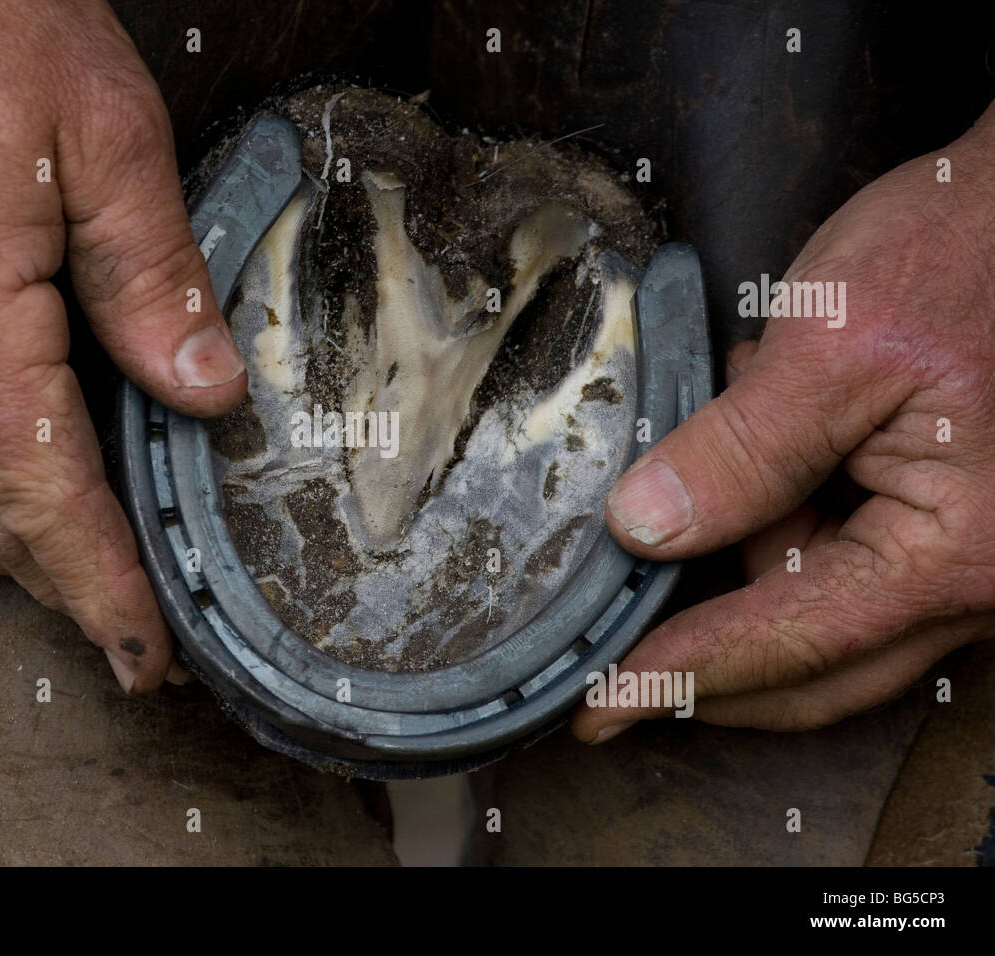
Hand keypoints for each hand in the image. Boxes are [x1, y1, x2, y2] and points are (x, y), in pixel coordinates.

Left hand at [573, 103, 994, 741]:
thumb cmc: (966, 248)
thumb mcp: (834, 344)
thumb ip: (739, 450)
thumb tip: (647, 530)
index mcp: (956, 550)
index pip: (787, 641)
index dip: (681, 676)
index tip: (600, 709)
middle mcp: (978, 577)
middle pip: (815, 666)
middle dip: (711, 657)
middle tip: (614, 654)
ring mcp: (969, 556)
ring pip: (823, 612)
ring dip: (749, 561)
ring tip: (735, 446)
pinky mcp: (950, 524)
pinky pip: (846, 562)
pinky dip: (783, 526)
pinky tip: (769, 450)